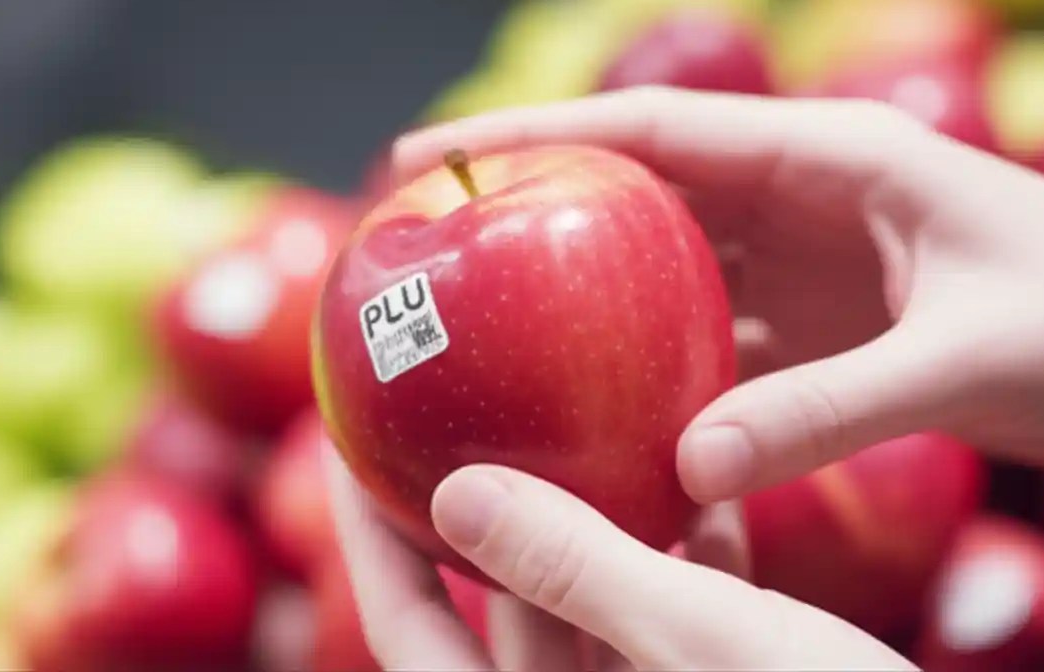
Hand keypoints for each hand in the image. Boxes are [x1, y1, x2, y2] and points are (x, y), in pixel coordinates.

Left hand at [326, 446, 916, 670]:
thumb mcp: (695, 649)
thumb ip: (575, 571)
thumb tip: (453, 496)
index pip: (406, 623)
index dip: (367, 532)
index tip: (348, 435)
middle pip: (495, 598)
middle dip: (479, 499)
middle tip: (456, 396)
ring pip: (588, 594)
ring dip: (588, 508)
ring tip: (574, 408)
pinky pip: (669, 603)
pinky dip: (675, 541)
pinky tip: (686, 465)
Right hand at [391, 87, 1043, 503]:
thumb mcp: (968, 358)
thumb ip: (832, 409)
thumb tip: (690, 464)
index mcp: (832, 156)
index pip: (656, 131)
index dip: (541, 135)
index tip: (438, 155)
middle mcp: (800, 198)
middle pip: (639, 191)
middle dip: (537, 205)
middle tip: (433, 235)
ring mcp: (803, 264)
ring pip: (662, 267)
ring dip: (581, 289)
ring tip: (489, 318)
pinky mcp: (815, 328)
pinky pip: (704, 336)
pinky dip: (646, 362)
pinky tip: (593, 400)